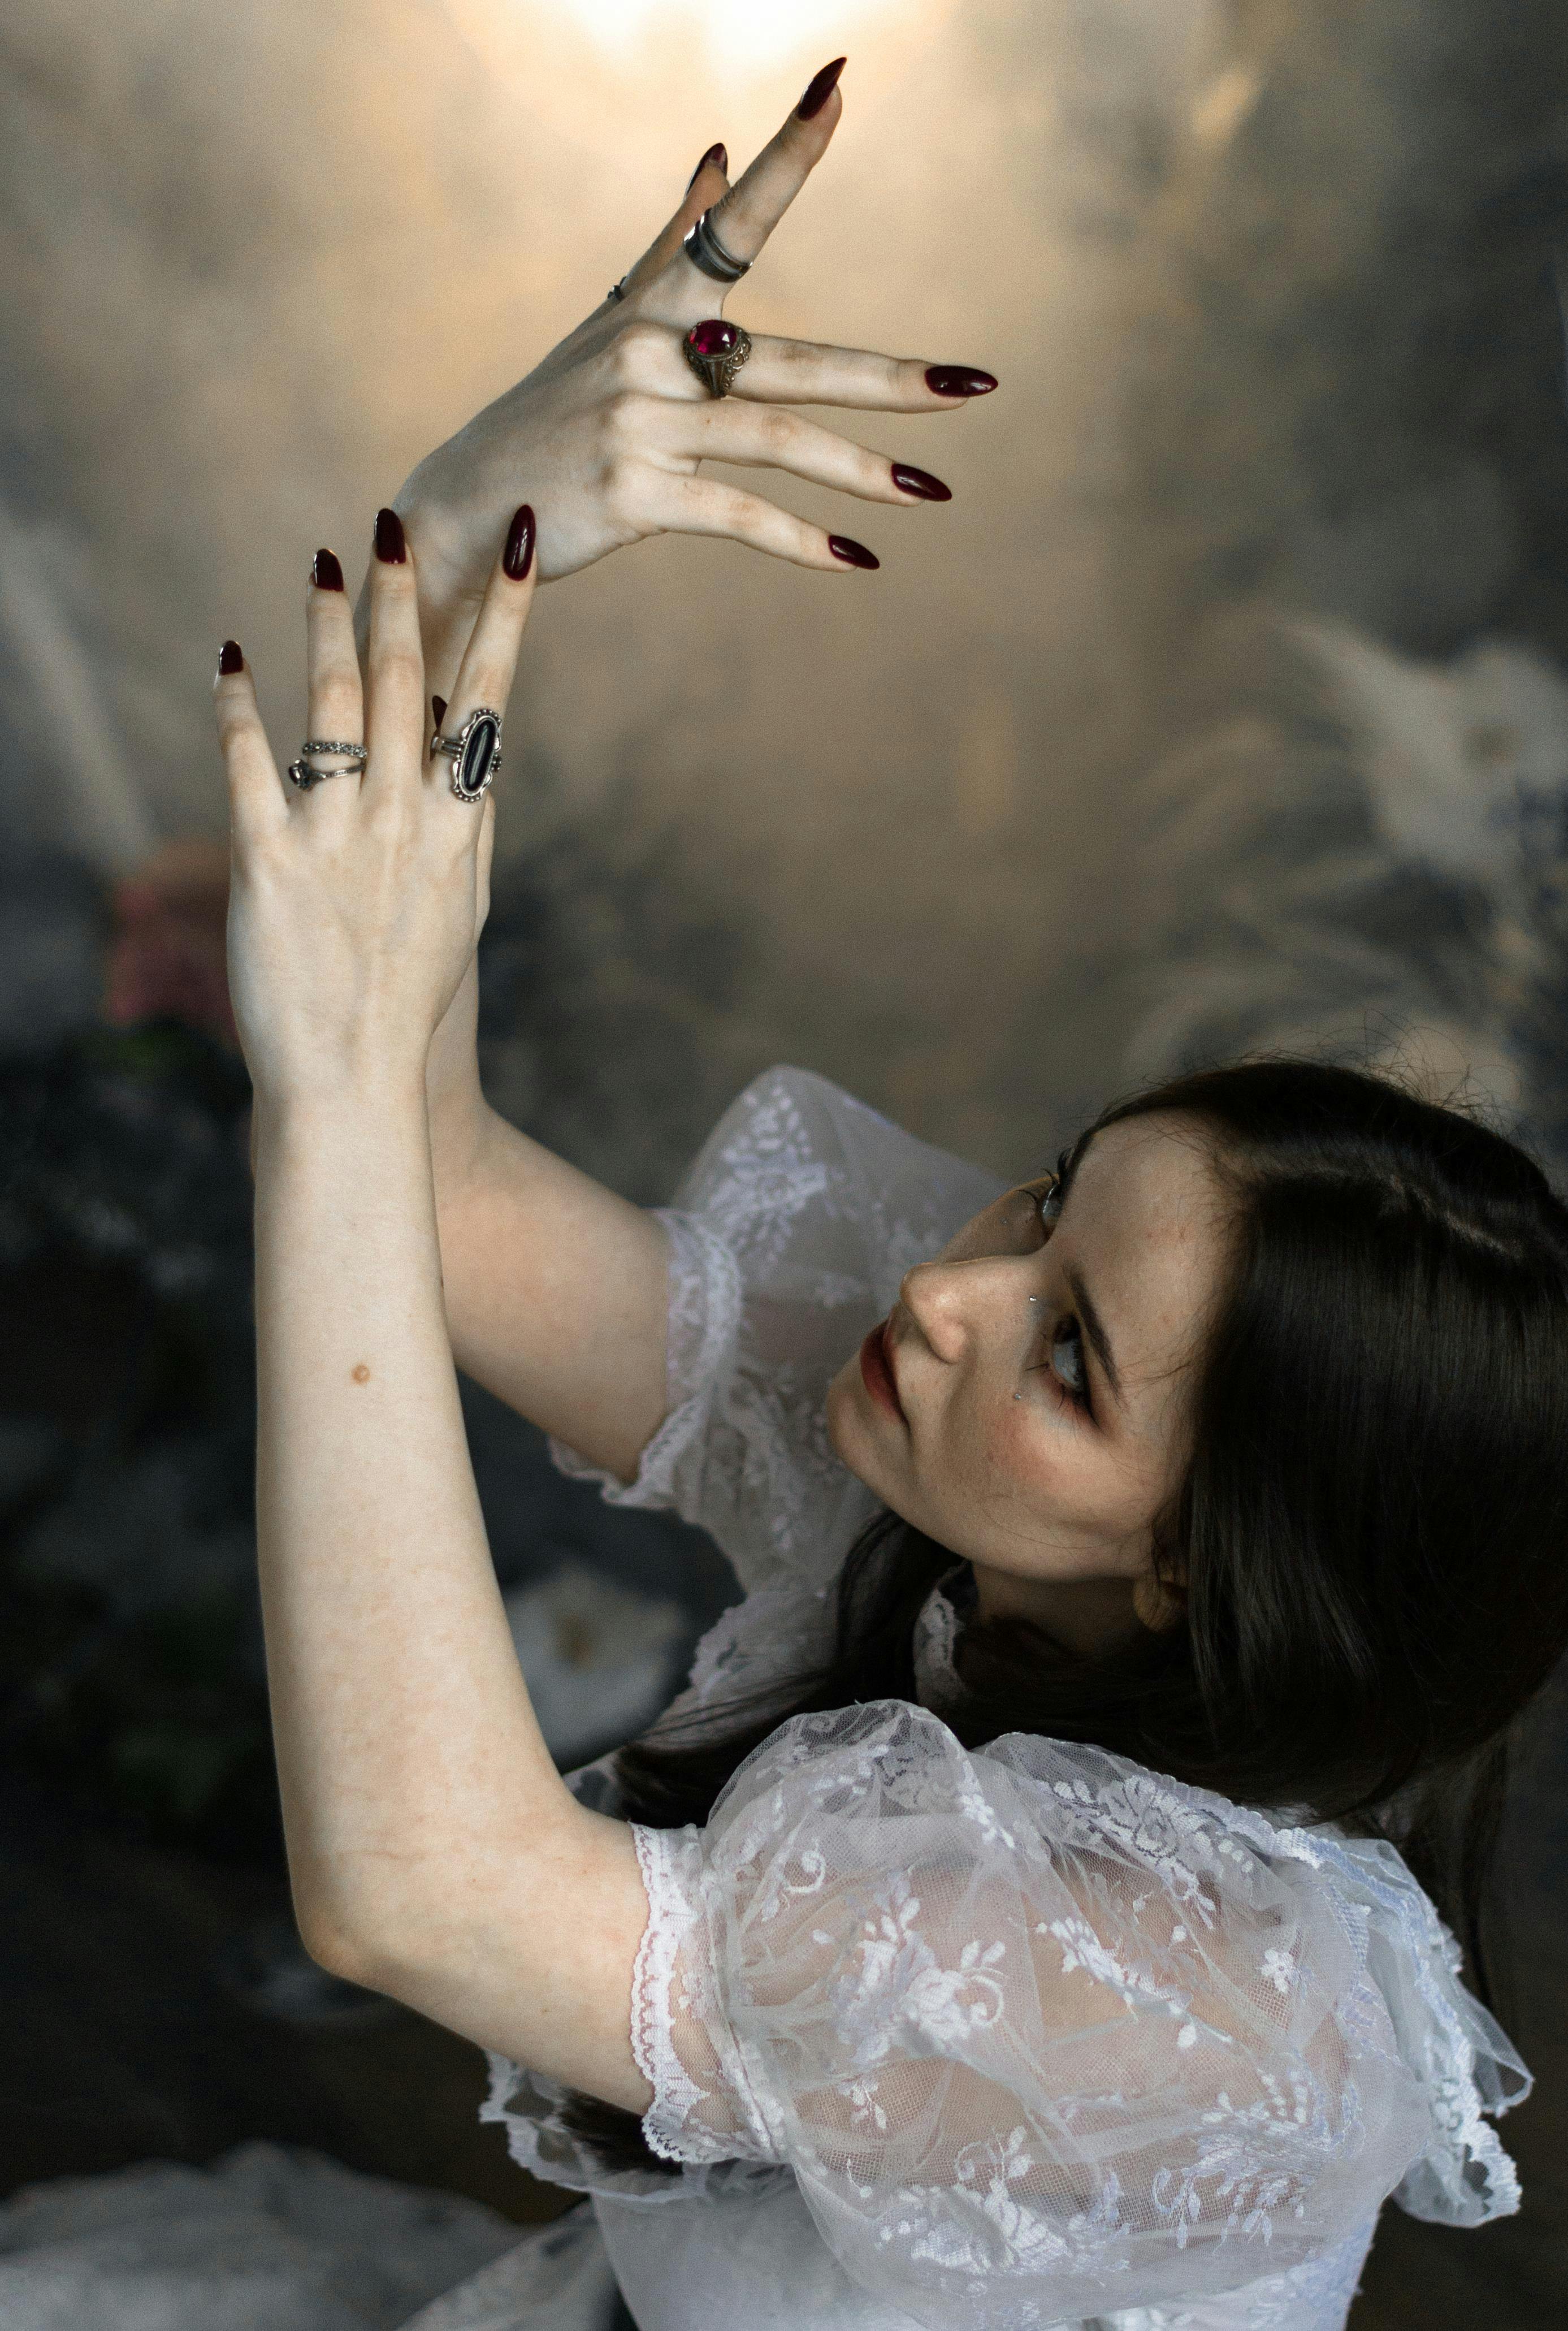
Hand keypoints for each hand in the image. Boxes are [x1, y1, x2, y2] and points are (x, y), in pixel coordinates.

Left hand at [216, 506, 535, 1106]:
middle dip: (403, 594)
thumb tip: (478, 741)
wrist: (354, 1077)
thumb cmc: (412, 997)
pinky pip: (250, 763)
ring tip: (324, 563)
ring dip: (327, 623)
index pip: (489, 700)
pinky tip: (232, 657)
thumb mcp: (463, 905)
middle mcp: (403, 821)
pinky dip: (239, 703)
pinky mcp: (268, 862)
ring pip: (334, 704)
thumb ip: (470, 819)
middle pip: (409, 682)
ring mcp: (336, 838)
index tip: (513, 547)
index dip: (502, 616)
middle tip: (395, 524)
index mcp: (458, 828)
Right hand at [391, 58, 997, 687]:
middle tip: (979, 385)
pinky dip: (801, 541)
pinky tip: (859, 559)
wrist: (467, 510)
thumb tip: (717, 150)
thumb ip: (672, 245)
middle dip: (893, 378)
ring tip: (934, 493)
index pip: (735, 221)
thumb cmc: (548, 418)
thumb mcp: (608, 326)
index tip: (841, 80)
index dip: (787, 153)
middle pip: (794, 360)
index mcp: (655, 309)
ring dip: (863, 473)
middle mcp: (650, 355)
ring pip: (777, 441)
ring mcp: (638, 423)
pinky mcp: (633, 495)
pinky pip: (738, 515)